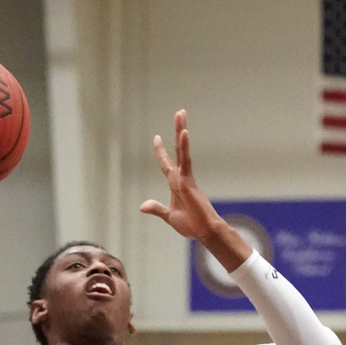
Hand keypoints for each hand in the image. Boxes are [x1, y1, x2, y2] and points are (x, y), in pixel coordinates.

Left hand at [141, 110, 219, 241]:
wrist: (203, 231)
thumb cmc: (191, 224)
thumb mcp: (169, 216)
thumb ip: (156, 209)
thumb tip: (142, 206)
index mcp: (176, 184)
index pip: (166, 164)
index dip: (161, 152)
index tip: (157, 137)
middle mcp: (181, 177)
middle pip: (177, 150)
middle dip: (177, 131)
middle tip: (179, 113)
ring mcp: (186, 177)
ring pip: (182, 150)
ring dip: (181, 131)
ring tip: (181, 114)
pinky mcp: (189, 181)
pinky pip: (186, 161)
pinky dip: (184, 147)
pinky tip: (183, 133)